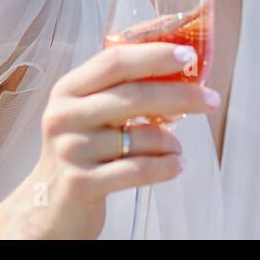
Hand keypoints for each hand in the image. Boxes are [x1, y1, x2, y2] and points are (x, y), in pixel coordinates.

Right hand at [0, 42, 219, 238]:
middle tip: (210, 99)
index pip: (114, 61)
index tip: (189, 56)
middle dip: (180, 95)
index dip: (154, 55)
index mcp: (68, 89)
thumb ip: (122, 87)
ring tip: (177, 147)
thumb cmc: (82, 149)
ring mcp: (70, 150)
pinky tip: (176, 165)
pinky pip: (137, 170)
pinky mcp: (80, 184)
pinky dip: (165, 166)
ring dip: (171, 141)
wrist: (49, 204)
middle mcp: (64, 116)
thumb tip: (179, 64)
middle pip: (133, 95)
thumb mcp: (89, 111)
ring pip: (140, 137)